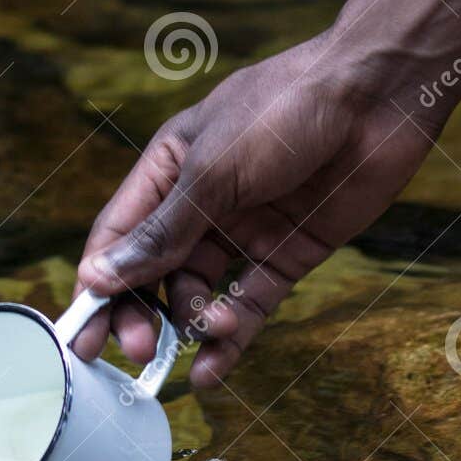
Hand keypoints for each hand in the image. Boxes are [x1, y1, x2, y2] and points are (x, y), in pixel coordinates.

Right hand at [72, 31, 439, 384]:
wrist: (378, 95)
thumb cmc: (285, 110)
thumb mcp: (212, 173)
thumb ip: (161, 233)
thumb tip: (99, 277)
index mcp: (167, 170)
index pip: (118, 238)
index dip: (97, 287)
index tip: (82, 336)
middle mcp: (200, 203)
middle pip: (153, 273)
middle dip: (142, 315)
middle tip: (138, 351)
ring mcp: (244, 231)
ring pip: (200, 294)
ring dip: (194, 323)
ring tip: (206, 336)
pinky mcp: (288, 253)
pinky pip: (250, 303)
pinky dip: (232, 337)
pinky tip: (216, 366)